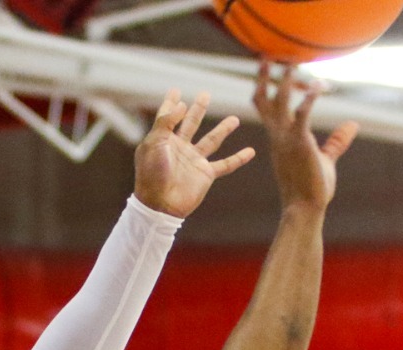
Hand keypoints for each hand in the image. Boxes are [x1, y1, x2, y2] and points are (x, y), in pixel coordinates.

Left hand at [133, 90, 254, 218]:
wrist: (160, 205)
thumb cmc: (151, 175)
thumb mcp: (153, 143)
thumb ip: (166, 122)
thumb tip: (182, 104)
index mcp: (163, 140)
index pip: (168, 117)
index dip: (171, 104)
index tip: (176, 91)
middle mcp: (180, 148)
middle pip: (191, 123)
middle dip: (198, 109)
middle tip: (205, 94)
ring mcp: (194, 161)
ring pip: (212, 140)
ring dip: (223, 129)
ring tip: (234, 119)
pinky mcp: (205, 174)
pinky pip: (225, 165)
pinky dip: (238, 158)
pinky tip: (250, 151)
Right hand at [252, 64, 355, 210]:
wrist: (305, 209)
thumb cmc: (313, 189)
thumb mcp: (326, 160)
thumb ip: (337, 141)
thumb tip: (353, 124)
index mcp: (279, 138)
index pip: (265, 107)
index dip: (264, 87)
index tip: (268, 69)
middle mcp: (278, 136)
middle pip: (264, 100)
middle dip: (265, 77)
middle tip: (268, 55)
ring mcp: (286, 139)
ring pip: (280, 103)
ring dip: (285, 81)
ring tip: (291, 61)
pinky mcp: (300, 143)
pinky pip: (302, 115)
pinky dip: (309, 99)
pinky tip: (319, 86)